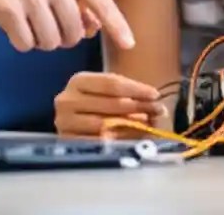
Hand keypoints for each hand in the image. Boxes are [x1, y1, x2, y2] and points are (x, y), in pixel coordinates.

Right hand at [0, 0, 133, 51]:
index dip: (117, 25)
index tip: (130, 44)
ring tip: (27, 22)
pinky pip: (27, 45)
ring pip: (51, 43)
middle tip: (44, 24)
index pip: (101, 1)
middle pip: (74, 33)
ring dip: (39, 41)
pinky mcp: (9, 10)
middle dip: (61, 38)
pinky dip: (20, 42)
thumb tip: (94, 28)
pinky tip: (11, 25)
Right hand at [54, 72, 168, 137]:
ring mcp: (65, 123)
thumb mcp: (106, 91)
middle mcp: (67, 100)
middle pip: (110, 103)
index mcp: (78, 81)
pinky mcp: (67, 143)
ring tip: (147, 124)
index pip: (112, 83)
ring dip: (131, 125)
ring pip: (105, 124)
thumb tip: (156, 104)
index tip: (155, 95)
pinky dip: (119, 140)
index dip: (136, 89)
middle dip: (138, 107)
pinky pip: (98, 142)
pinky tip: (132, 137)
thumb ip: (127, 93)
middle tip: (159, 110)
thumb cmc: (95, 104)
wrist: (71, 123)